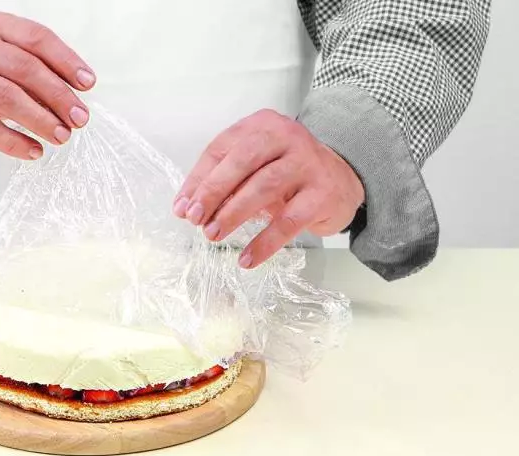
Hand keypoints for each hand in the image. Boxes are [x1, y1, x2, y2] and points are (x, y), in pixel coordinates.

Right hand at [0, 11, 95, 159]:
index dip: (66, 61)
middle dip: (58, 96)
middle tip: (79, 118)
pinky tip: (34, 151)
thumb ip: (35, 70)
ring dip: (40, 119)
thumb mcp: (4, 56)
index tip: (87, 83)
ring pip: (7, 97)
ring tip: (62, 136)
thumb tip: (73, 99)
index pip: (37, 39)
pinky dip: (14, 142)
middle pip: (25, 69)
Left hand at [173, 109, 364, 268]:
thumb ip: (223, 180)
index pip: (221, 148)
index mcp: (262, 125)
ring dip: (233, 214)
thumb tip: (186, 207)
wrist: (344, 179)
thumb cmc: (288, 172)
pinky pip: (288, 221)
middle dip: (213, 192)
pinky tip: (247, 258)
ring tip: (213, 235)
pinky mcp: (322, 193)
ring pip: (263, 187)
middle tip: (195, 219)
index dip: (198, 180)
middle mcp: (287, 136)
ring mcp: (307, 163)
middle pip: (242, 161)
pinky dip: (264, 242)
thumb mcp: (255, 167)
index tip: (182, 207)